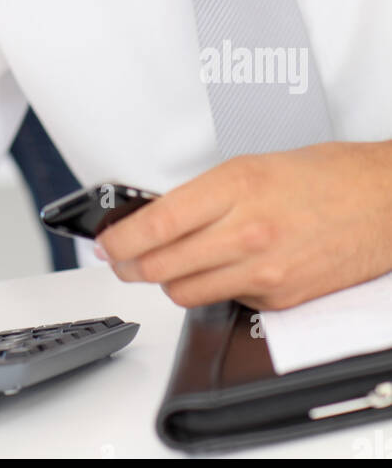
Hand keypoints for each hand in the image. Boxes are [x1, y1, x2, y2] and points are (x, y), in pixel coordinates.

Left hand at [94, 141, 391, 309]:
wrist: (383, 202)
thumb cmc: (327, 176)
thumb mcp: (254, 166)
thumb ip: (207, 193)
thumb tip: (160, 215)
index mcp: (236, 185)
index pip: (156, 223)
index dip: (119, 239)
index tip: (104, 242)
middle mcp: (246, 230)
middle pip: (161, 265)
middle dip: (129, 266)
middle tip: (119, 259)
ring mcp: (264, 270)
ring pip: (185, 292)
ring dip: (165, 282)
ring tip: (161, 267)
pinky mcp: (280, 299)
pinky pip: (226, 301)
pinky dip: (213, 289)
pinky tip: (218, 270)